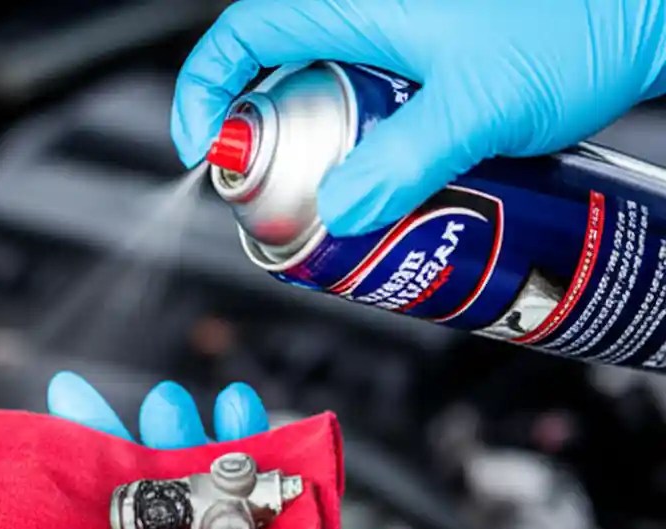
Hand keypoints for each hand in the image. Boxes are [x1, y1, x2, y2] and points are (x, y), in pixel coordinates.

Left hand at [5, 372, 531, 528]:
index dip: (68, 504)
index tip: (42, 451)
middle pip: (138, 501)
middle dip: (113, 447)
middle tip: (82, 397)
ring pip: (193, 474)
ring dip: (176, 431)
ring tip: (167, 402)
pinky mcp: (288, 519)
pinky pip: (259, 464)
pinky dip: (247, 429)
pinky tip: (235, 403)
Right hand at [171, 0, 665, 234]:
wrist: (649, 13)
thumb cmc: (582, 23)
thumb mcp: (480, 107)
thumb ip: (404, 164)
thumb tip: (341, 212)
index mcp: (354, 1)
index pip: (240, 37)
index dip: (204, 92)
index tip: (201, 149)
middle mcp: (366, 10)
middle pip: (276, 71)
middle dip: (262, 136)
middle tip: (274, 192)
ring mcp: (398, 32)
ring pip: (324, 89)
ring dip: (318, 144)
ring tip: (335, 196)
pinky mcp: (426, 55)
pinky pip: (367, 98)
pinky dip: (361, 140)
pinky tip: (387, 179)